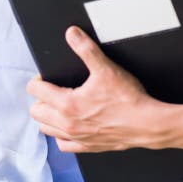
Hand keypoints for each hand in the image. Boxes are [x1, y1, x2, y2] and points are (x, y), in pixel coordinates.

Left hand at [26, 26, 167, 152]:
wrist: (147, 124)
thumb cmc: (128, 99)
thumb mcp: (106, 68)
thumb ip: (86, 49)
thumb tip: (72, 35)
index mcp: (67, 103)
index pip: (35, 91)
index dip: (38, 80)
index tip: (47, 77)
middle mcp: (67, 123)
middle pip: (36, 112)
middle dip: (40, 99)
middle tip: (53, 90)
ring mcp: (76, 137)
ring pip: (46, 129)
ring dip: (48, 117)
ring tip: (59, 107)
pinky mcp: (87, 147)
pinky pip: (63, 144)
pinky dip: (61, 135)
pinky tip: (70, 125)